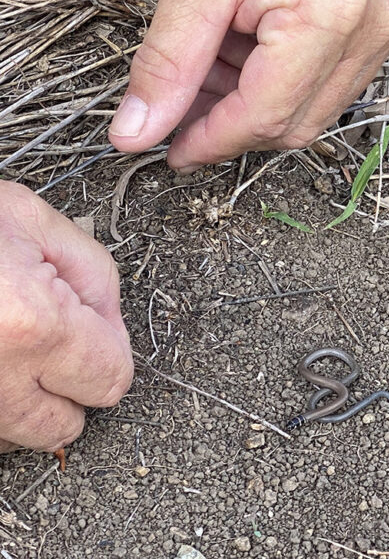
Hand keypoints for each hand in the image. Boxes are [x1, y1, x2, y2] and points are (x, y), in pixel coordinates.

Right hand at [0, 182, 132, 452]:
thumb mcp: (30, 220)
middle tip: (52, 344)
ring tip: (8, 345)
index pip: (110, 380)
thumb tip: (110, 322)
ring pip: (16, 436)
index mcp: (31, 324)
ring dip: (24, 400)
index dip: (110, 351)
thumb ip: (92, 273)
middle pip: (64, 427)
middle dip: (70, 388)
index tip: (95, 331)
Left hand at [108, 0, 388, 172]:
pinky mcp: (387, 21)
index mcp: (330, 14)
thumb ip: (168, 62)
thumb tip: (139, 130)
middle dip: (232, 126)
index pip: (266, 116)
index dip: (213, 142)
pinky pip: (332, 82)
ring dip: (256, 105)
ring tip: (214, 68)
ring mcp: (386, 25)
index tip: (173, 150)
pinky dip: (282, 82)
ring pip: (315, 110)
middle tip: (184, 111)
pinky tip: (248, 54)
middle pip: (294, 124)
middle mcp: (372, 26)